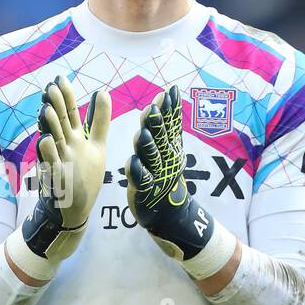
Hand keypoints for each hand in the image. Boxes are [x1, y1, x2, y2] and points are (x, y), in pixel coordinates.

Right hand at [4, 75, 110, 280]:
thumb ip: (100, 121)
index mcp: (75, 138)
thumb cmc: (83, 176)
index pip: (70, 113)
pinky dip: (48, 154)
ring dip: (50, 126)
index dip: (66, 97)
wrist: (74, 208)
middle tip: (51, 87)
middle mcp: (65, 146)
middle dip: (55, 106)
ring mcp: (59, 161)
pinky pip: (51, 164)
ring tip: (47, 110)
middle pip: (60, 122)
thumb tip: (102, 92)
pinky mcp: (57, 178)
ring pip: (53, 140)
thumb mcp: (97, 146)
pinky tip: (46, 140)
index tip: (61, 79)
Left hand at [126, 86, 187, 235]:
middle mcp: (165, 158)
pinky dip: (137, 171)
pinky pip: (141, 180)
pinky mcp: (145, 190)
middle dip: (158, 124)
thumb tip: (171, 93)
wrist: (169, 212)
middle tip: (154, 107)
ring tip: (143, 132)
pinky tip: (132, 162)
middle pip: (160, 138)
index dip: (170, 109)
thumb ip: (169, 123)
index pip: (171, 125)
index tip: (170, 92)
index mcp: (169, 146)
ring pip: (151, 158)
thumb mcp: (170, 147)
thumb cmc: (164, 174)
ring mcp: (156, 174)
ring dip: (147, 146)